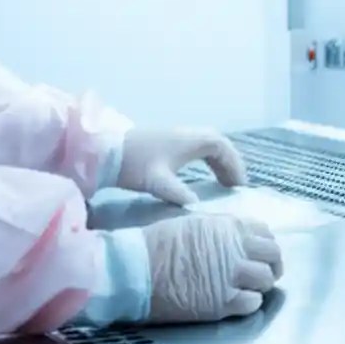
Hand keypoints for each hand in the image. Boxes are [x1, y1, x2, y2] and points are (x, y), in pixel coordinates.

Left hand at [118, 128, 247, 205]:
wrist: (105, 150)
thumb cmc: (134, 163)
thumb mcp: (158, 183)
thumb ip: (180, 196)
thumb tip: (199, 209)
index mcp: (191, 141)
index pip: (223, 148)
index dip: (235, 166)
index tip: (239, 186)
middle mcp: (187, 134)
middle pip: (218, 145)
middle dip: (230, 164)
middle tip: (235, 186)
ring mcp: (177, 137)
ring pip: (207, 146)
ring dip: (218, 162)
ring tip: (223, 183)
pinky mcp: (167, 142)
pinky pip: (196, 148)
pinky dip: (205, 161)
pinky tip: (201, 177)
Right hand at [142, 214, 282, 322]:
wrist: (136, 269)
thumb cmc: (156, 244)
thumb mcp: (193, 223)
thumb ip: (220, 230)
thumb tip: (236, 238)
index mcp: (229, 227)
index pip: (266, 233)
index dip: (266, 245)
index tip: (261, 254)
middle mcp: (236, 249)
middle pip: (273, 257)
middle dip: (272, 265)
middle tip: (265, 274)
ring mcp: (231, 276)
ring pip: (266, 281)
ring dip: (261, 285)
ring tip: (250, 289)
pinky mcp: (222, 302)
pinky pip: (252, 303)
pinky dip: (249, 303)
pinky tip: (238, 301)